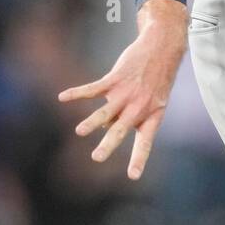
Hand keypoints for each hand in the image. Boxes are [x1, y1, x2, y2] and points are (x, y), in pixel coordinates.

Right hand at [58, 0, 188, 180]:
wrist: (162, 48)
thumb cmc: (156, 79)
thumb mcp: (152, 100)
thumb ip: (130, 116)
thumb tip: (106, 127)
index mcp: (152, 116)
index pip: (145, 142)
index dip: (139, 159)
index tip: (133, 176)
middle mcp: (139, 107)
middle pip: (121, 130)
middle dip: (108, 144)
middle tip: (97, 158)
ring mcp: (127, 93)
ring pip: (106, 112)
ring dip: (91, 122)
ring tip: (80, 132)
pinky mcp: (116, 79)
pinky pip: (93, 89)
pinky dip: (76, 93)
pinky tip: (62, 97)